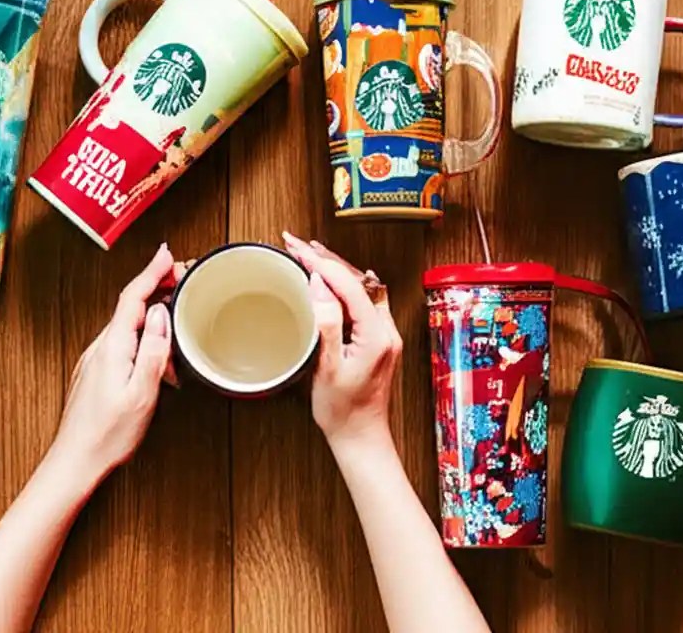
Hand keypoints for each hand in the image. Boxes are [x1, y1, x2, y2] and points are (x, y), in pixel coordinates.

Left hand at [52, 244, 174, 477]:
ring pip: (129, 328)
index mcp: (111, 346)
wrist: (75, 461)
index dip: (151, 271)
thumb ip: (153, 351)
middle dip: (157, 292)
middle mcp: (99, 347)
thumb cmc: (107, 435)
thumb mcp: (141, 393)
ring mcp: (96, 359)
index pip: (132, 297)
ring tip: (176, 346)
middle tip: (182, 285)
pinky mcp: (96, 373)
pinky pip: (123, 346)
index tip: (166, 254)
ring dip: (153, 326)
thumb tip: (161, 315)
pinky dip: (143, 344)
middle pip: (131, 307)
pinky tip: (156, 364)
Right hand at [281, 233, 401, 447]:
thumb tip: (318, 285)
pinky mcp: (379, 340)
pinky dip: (344, 285)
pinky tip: (334, 279)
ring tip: (309, 254)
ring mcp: (385, 334)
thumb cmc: (343, 412)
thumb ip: (325, 323)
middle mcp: (387, 330)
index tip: (297, 248)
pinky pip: (363, 302)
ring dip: (335, 269)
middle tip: (296, 244)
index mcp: (376, 334)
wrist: (361, 437)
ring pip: (361, 288)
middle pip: (357, 280)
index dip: (320, 262)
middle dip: (325, 259)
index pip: (348, 284)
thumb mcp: (326, 368)